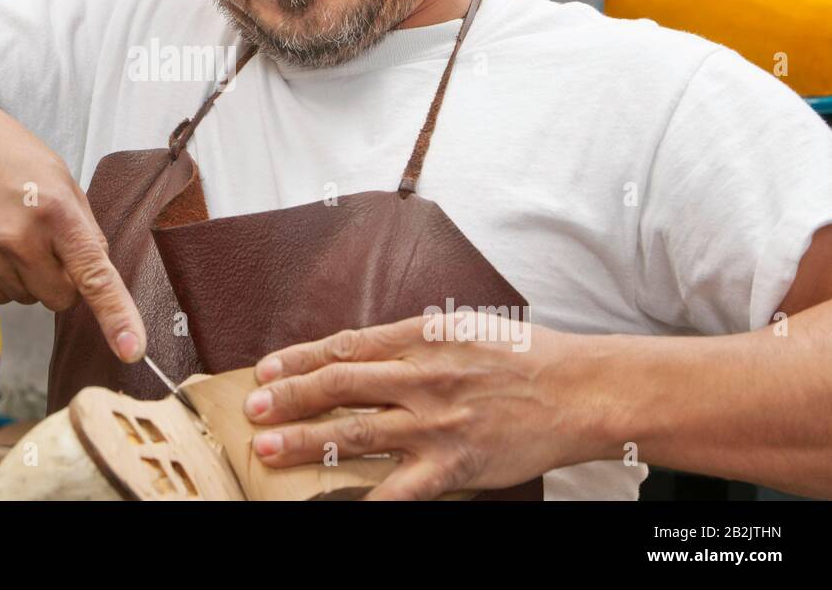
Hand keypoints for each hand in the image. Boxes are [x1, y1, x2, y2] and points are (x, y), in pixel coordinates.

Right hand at [0, 86, 145, 362]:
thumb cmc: (4, 153)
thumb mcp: (59, 177)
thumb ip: (84, 228)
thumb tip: (97, 274)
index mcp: (54, 210)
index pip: (94, 275)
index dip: (117, 315)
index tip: (133, 348)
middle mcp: (18, 238)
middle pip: (61, 299)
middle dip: (62, 280)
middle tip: (43, 241)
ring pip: (27, 300)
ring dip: (26, 277)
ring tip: (7, 230)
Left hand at [241, 312, 601, 498]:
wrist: (579, 391)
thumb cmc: (522, 357)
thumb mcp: (459, 328)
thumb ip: (407, 339)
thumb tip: (356, 350)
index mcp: (421, 338)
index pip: (345, 347)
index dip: (299, 359)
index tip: (266, 369)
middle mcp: (423, 378)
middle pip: (340, 387)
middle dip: (290, 398)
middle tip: (253, 409)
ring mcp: (436, 423)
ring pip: (357, 433)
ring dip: (308, 441)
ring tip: (270, 448)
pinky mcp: (454, 465)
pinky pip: (400, 487)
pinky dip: (367, 498)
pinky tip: (336, 504)